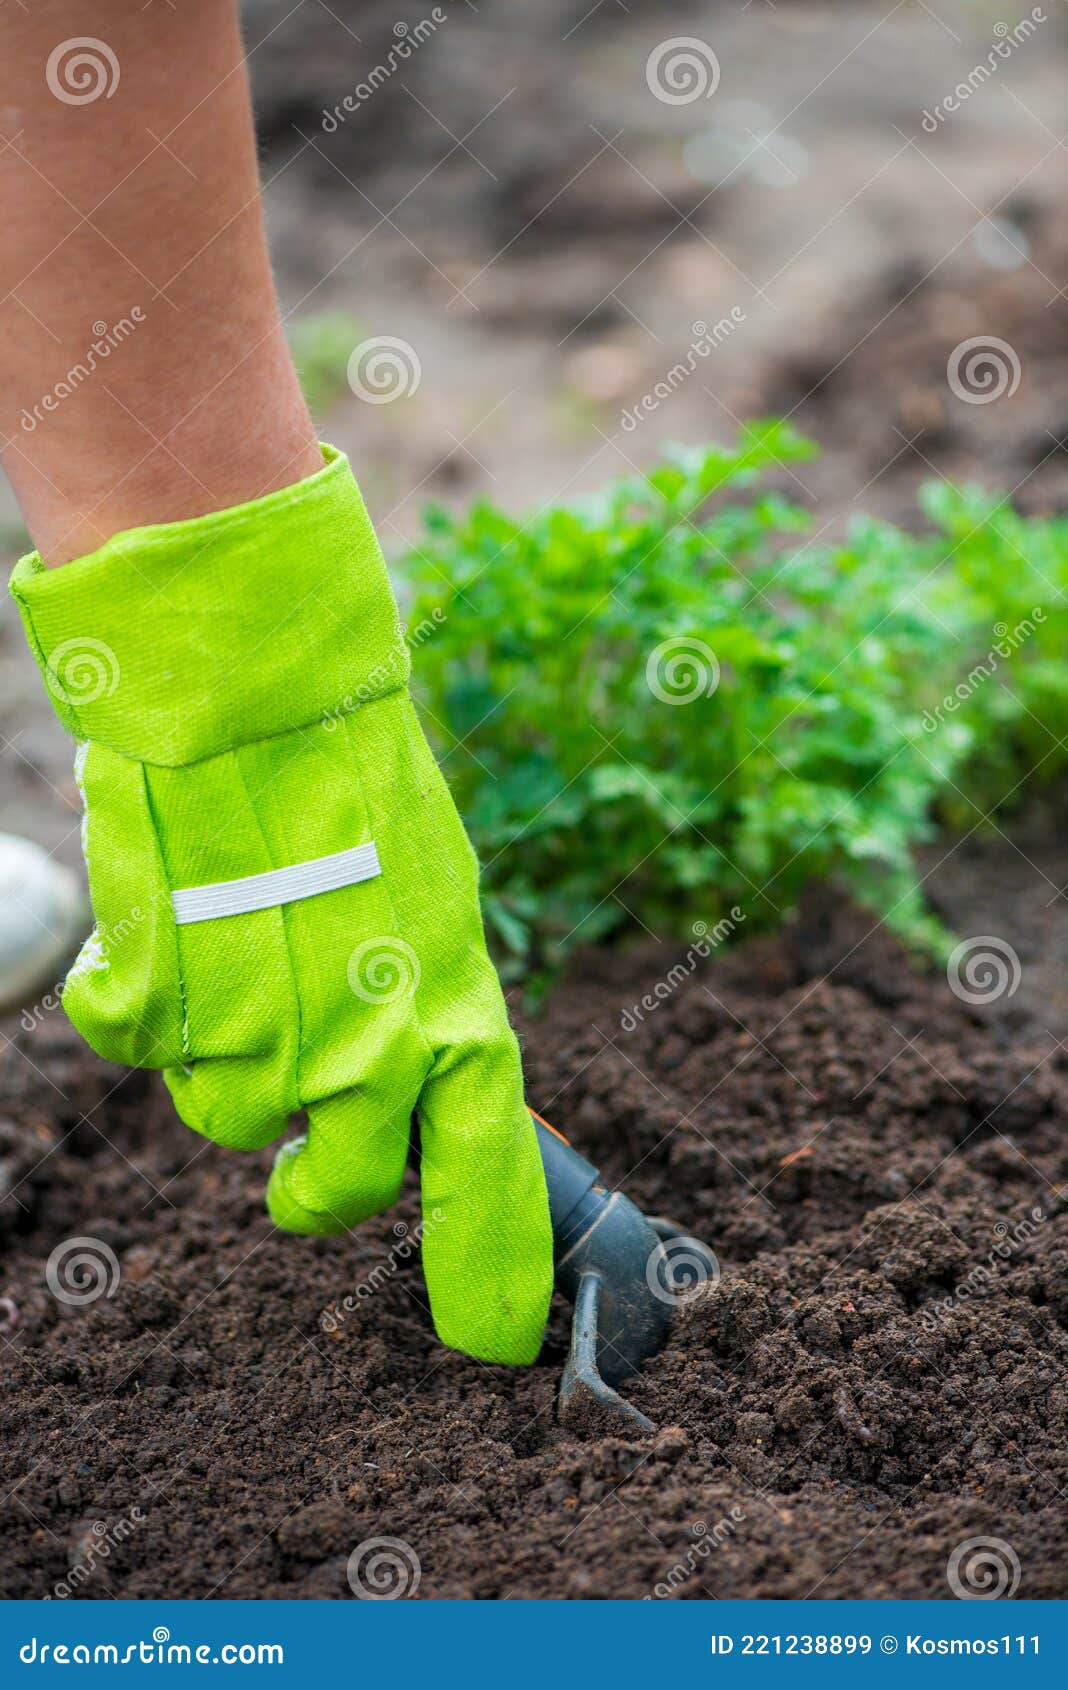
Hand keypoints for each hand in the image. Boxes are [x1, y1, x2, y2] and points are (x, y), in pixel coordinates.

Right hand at [11, 447, 552, 1364]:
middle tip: (297, 1146)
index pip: (488, 1177)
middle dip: (311, 1184)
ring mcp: (254, 1027)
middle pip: (334, 1187)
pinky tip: (165, 922)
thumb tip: (426, 1093)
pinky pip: (137, 1043)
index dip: (489, 1267)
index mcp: (450, 1010)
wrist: (256, 686)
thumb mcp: (432, 897)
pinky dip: (141, 994)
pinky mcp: (158, 995)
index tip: (490, 1339)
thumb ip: (429, 1008)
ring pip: (223, 1115)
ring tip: (236, 944)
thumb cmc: (354, 783)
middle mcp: (362, 1041)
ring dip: (225, 1050)